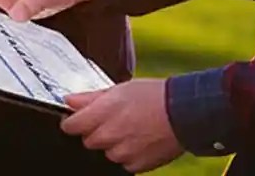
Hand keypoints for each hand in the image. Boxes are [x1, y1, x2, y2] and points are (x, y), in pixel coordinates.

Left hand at [61, 79, 183, 172]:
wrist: (185, 113)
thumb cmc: (156, 96)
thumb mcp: (121, 89)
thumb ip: (91, 97)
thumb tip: (69, 101)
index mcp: (102, 113)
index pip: (70, 126)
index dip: (75, 121)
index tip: (81, 118)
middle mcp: (108, 135)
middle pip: (88, 141)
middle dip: (97, 132)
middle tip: (115, 121)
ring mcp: (121, 153)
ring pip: (106, 153)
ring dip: (114, 145)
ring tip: (132, 130)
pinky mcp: (135, 165)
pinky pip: (123, 163)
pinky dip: (129, 154)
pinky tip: (140, 140)